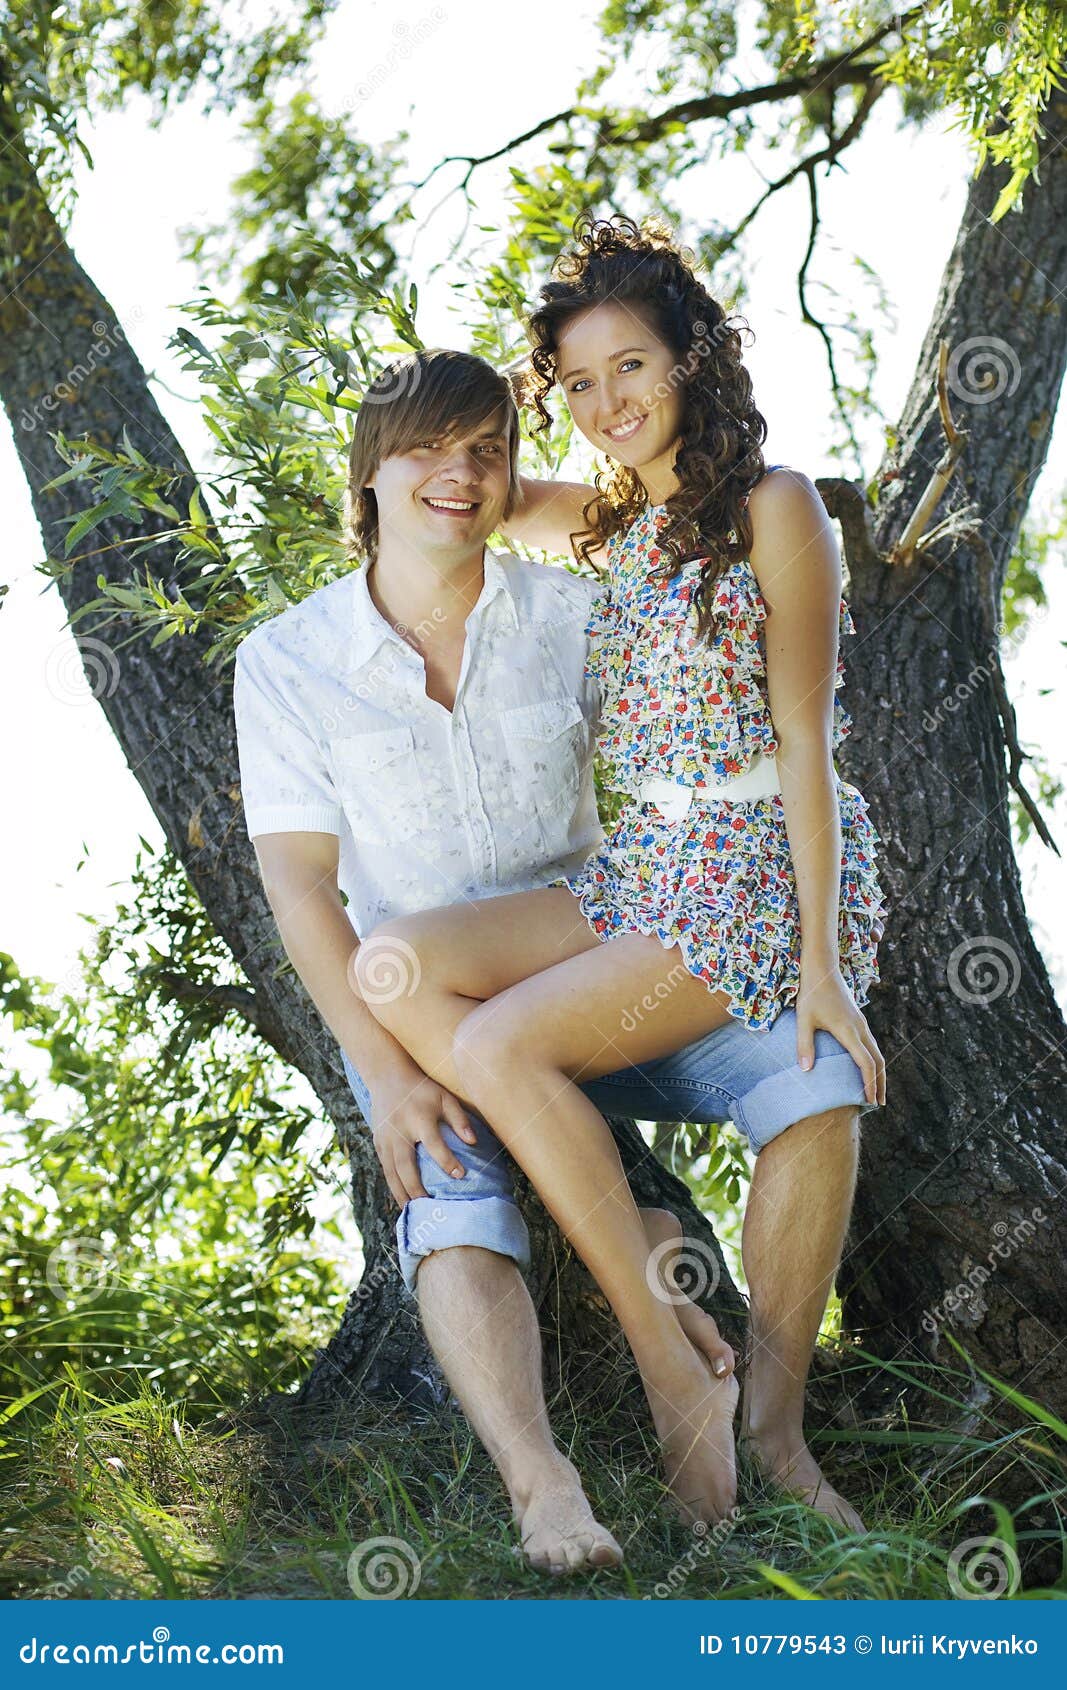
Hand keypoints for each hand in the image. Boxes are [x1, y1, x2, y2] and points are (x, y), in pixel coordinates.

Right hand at [368, 1069, 478, 1208]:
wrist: (387, 1078)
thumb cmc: (423, 1090)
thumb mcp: (445, 1097)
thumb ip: (460, 1119)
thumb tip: (474, 1142)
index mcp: (418, 1118)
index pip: (433, 1143)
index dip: (446, 1161)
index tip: (460, 1175)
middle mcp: (399, 1131)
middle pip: (406, 1165)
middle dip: (417, 1188)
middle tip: (430, 1207)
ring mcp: (385, 1139)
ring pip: (391, 1172)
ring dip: (402, 1193)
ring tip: (413, 1212)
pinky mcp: (377, 1144)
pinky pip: (385, 1169)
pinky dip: (393, 1186)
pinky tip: (402, 1200)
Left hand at [794, 960, 885, 1106]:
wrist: (822, 969)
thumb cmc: (811, 993)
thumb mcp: (803, 1019)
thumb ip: (804, 1044)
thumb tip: (805, 1070)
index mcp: (849, 1030)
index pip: (866, 1063)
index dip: (869, 1084)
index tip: (870, 1101)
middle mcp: (860, 1028)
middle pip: (879, 1061)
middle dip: (880, 1083)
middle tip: (879, 1104)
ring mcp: (862, 1024)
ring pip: (877, 1052)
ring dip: (879, 1072)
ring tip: (876, 1091)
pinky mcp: (859, 1020)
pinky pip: (871, 1045)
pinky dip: (874, 1060)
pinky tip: (867, 1068)